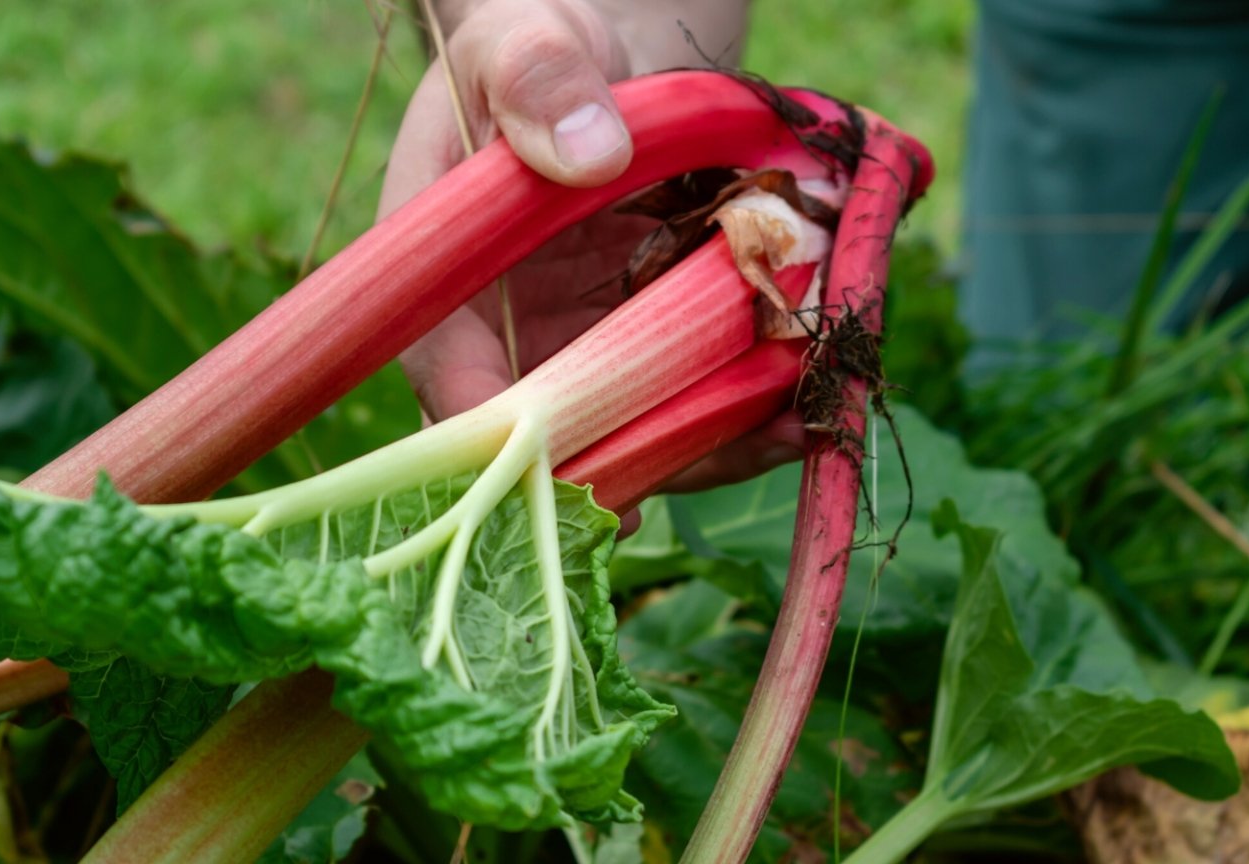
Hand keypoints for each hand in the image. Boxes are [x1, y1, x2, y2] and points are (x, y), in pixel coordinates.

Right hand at [380, 0, 801, 497]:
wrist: (613, 55)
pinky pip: (693, 397)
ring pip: (634, 433)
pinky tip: (804, 402)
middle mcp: (511, 334)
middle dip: (625, 458)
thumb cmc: (542, 42)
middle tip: (703, 465)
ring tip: (788, 425)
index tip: (553, 447)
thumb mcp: (524, 35)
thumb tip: (589, 150)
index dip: (491, 421)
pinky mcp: (654, 345)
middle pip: (549, 435)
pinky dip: (745, 407)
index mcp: (444, 275)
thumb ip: (536, 77)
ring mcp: (587, 348)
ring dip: (706, 442)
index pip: (447, 368)